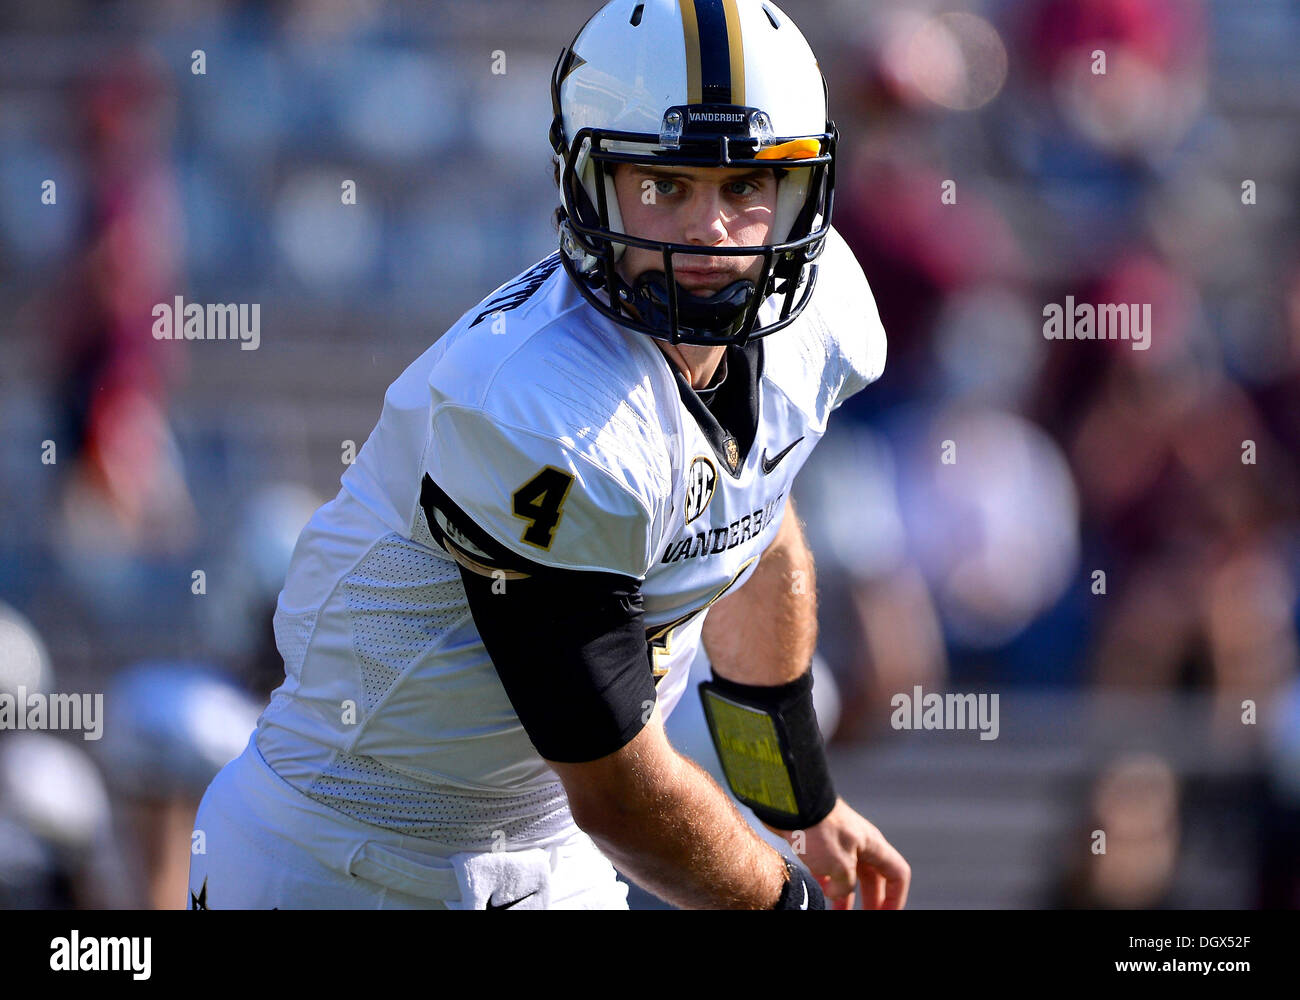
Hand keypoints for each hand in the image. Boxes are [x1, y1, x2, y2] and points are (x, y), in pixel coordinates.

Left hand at [763, 798, 909, 909]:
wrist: (790, 803)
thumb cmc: (819, 828)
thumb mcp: (840, 865)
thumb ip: (845, 886)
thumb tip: (837, 895)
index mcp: (872, 846)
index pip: (897, 874)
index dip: (895, 897)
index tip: (886, 915)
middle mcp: (859, 844)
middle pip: (873, 877)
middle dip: (871, 900)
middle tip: (866, 916)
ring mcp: (838, 842)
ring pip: (848, 875)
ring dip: (846, 896)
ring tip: (838, 912)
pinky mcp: (817, 843)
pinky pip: (827, 868)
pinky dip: (826, 883)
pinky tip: (820, 892)